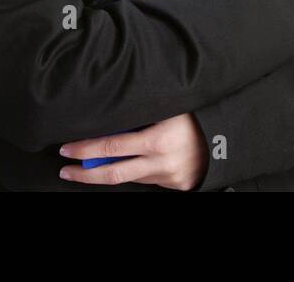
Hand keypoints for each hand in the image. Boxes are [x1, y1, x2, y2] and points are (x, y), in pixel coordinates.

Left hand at [57, 113, 205, 188]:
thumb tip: (110, 110)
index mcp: (157, 139)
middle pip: (112, 173)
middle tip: (65, 169)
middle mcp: (161, 162)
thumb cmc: (196, 114)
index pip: (111, 146)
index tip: (66, 149)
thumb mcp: (169, 107)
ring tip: (90, 166)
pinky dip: (137, 170)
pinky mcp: (174, 186)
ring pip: (128, 177)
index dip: (85, 149)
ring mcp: (167, 177)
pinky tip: (132, 162)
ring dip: (107, 172)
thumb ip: (142, 110)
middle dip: (84, 173)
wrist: (228, 137)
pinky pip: (148, 179)